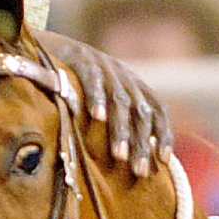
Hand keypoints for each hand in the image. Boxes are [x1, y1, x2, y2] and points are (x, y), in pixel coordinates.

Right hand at [39, 30, 172, 177]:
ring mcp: (105, 68)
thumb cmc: (82, 85)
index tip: (163, 160)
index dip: (164, 134)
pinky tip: (97, 118)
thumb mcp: (108, 99)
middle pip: (141, 112)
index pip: (158, 110)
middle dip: (141, 143)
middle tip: (138, 171)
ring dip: (121, 130)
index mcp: (135, 86)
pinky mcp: (83, 60)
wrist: (54, 48)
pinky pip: (92, 80)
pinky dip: (96, 98)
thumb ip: (123, 122)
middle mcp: (125, 77)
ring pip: (120, 101)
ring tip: (119, 156)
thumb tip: (137, 161)